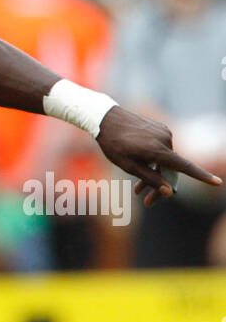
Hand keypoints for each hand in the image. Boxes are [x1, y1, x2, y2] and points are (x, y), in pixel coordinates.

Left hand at [96, 107, 221, 207]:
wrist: (107, 119)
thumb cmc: (114, 145)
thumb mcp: (128, 166)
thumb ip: (150, 179)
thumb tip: (170, 192)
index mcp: (158, 150)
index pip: (185, 167)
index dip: (202, 177)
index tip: (217, 183)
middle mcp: (165, 140)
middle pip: (171, 169)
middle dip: (160, 187)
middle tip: (146, 202)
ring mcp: (164, 132)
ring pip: (166, 160)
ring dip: (155, 175)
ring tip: (137, 190)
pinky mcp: (161, 129)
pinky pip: (162, 149)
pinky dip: (155, 161)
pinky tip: (141, 167)